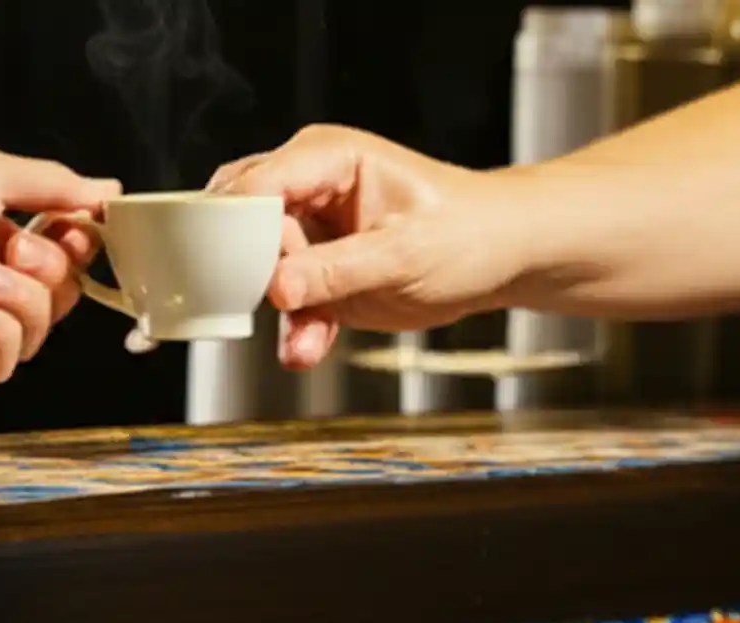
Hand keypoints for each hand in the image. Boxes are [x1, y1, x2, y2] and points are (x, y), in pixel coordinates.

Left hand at [0, 146, 118, 386]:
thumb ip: (56, 186)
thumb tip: (110, 191)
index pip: (67, 254)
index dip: (79, 247)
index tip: (76, 229)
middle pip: (63, 294)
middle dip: (49, 270)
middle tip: (12, 250)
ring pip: (40, 330)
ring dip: (20, 300)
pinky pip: (7, 361)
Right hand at [209, 124, 528, 369]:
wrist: (502, 258)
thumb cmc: (469, 231)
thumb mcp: (404, 253)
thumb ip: (336, 270)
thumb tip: (278, 287)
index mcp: (326, 158)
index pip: (256, 185)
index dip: (238, 228)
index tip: (243, 274)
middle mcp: (307, 186)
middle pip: (241, 221)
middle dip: (248, 272)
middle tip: (275, 304)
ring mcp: (308, 229)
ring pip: (256, 267)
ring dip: (276, 309)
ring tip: (304, 339)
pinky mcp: (315, 268)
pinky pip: (285, 298)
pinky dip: (295, 327)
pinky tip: (308, 347)